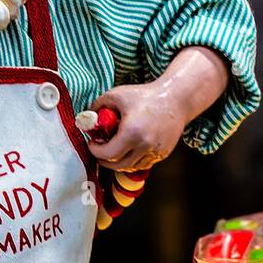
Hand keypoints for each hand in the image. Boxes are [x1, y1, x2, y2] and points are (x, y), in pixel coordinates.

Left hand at [87, 47, 228, 171]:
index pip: (107, 154)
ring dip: (119, 161)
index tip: (92, 143)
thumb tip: (86, 118)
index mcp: (132, 132)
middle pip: (118, 166)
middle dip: (104, 160)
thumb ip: (97, 106)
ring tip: (114, 149)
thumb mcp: (116, 95)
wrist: (176, 99)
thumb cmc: (145, 95)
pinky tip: (129, 147)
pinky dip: (133, 159)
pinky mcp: (163, 154)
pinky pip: (143, 163)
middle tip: (99, 150)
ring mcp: (156, 152)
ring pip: (131, 167)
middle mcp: (145, 146)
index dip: (95, 151)